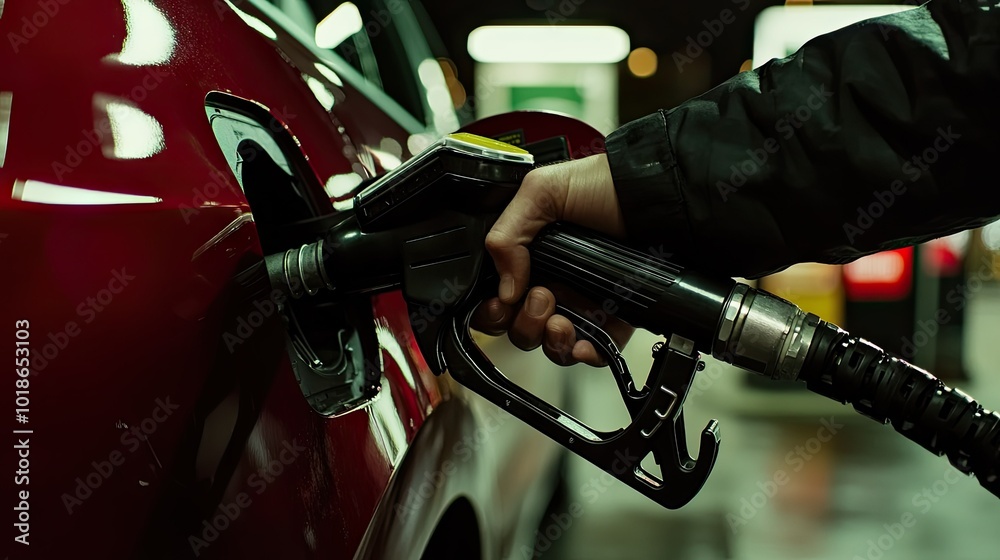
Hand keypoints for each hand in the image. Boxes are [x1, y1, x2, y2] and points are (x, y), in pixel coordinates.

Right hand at [474, 153, 631, 365]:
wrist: (655, 197)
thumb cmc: (603, 186)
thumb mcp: (542, 191)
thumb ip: (506, 234)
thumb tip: (503, 289)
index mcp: (529, 257)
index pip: (498, 297)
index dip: (493, 309)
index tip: (500, 303)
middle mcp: (552, 281)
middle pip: (520, 327)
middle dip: (523, 323)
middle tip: (541, 296)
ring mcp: (582, 302)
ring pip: (551, 344)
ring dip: (549, 340)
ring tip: (561, 319)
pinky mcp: (613, 317)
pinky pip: (593, 349)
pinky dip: (584, 353)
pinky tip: (582, 341)